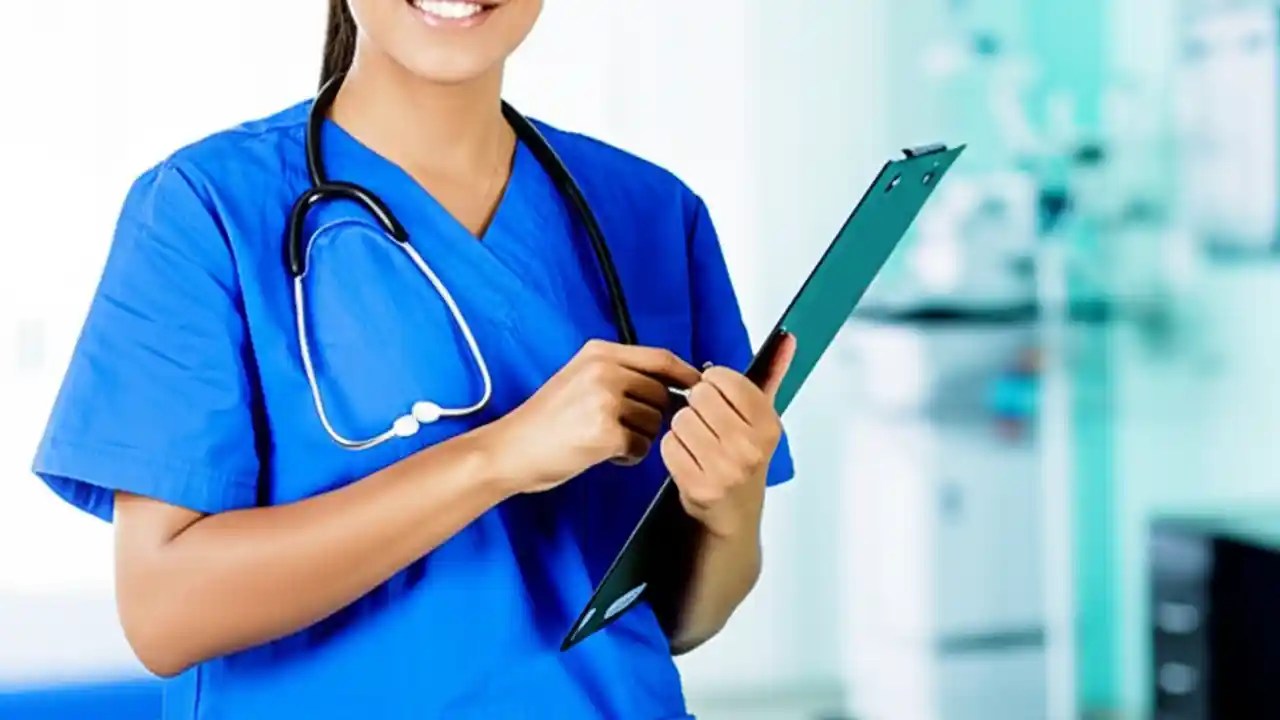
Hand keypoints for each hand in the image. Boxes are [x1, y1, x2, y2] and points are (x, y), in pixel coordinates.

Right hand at [489, 339, 701, 494]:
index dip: (686, 375)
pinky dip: (628, 456)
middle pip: (661, 393)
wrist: (511, 449)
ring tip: (604, 440)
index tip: (699, 390)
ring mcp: (605, 399)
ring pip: (654, 422)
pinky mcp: (606, 431)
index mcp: (599, 352)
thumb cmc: (545, 421)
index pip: (660, 358)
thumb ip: (619, 374)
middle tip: (623, 428)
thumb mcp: (579, 379)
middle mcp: (604, 370)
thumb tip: (670, 384)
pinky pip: (642, 446)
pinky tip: (602, 454)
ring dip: (639, 437)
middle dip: (653, 415)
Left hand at [660, 334, 795, 538]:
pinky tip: (688, 459)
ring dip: (683, 429)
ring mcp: (725, 470)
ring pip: (681, 420)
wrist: (734, 515)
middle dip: (696, 407)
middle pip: (699, 398)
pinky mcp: (699, 487)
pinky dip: (673, 450)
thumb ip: (771, 374)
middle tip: (706, 426)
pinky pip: (669, 445)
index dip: (712, 385)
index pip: (724, 378)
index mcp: (769, 425)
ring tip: (698, 444)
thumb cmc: (744, 459)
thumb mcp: (761, 418)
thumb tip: (788, 337)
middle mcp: (751, 448)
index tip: (718, 400)